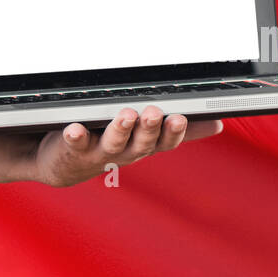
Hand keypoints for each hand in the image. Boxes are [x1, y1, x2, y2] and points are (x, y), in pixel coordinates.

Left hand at [0, 105, 222, 185]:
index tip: (181, 118)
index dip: (174, 133)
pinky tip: (75, 127)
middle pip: (140, 144)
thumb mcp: (142, 138)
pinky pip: (74, 144)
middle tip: (155, 112)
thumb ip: (175, 131)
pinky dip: (75, 136)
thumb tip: (219, 125)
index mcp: (141, 147)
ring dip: (119, 130)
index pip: (165, 142)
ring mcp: (95, 154)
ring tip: (125, 114)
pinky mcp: (70, 151)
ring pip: (112, 145)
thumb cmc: (103, 143)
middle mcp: (121, 153)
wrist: (58, 163)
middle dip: (149, 129)